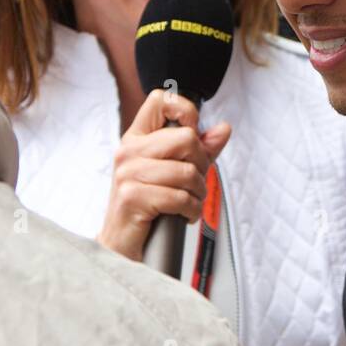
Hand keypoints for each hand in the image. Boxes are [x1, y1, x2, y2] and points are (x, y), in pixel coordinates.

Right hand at [96, 89, 231, 261]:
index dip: (185, 111)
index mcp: (137, 138)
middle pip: (186, 138)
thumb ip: (200, 150)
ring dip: (199, 193)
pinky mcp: (132, 197)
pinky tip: (184, 215)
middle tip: (196, 183)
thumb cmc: (148, 206)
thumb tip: (223, 129)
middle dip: (202, 165)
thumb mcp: (174, 173)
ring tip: (190, 202)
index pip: (160, 100)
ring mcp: (128, 173)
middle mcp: (129, 151)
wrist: (122, 245)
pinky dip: (191, 210)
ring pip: (187, 171)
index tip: (193, 135)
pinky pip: (180, 197)